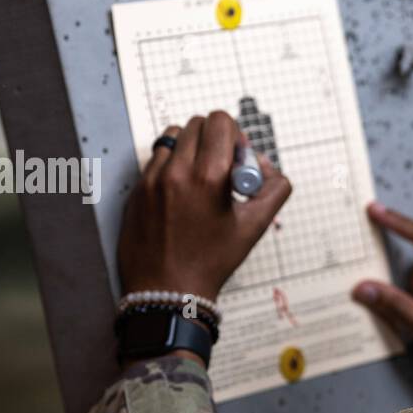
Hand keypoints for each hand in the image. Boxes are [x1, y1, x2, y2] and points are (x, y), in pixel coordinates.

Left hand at [118, 111, 291, 301]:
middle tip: (222, 169)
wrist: (168, 291)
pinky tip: (181, 195)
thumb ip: (275, 190)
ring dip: (190, 149)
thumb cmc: (210, 262)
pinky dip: (172, 167)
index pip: (220, 121)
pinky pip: (156, 160)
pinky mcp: (137, 189)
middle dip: (215, 139)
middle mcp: (176, 172)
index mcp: (208, 177)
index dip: (235, 135)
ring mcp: (152, 179)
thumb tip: (265, 166)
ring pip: (173, 137)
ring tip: (199, 178)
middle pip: (197, 123)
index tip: (237, 159)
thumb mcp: (254, 227)